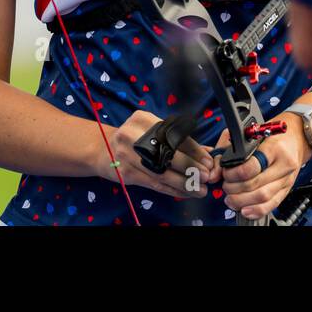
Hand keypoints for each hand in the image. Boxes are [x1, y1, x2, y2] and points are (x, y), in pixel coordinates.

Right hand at [98, 110, 219, 198]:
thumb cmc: (134, 140)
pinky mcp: (126, 173)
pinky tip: (185, 193)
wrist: (102, 150)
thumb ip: (179, 141)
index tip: (209, 161)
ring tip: (200, 189)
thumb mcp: (153, 133)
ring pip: (162, 171)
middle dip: (191, 166)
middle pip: (169, 153)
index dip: (194, 150)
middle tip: (206, 176)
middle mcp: (134, 134)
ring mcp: (127, 154)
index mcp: (143, 119)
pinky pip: (154, 183)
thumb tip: (209, 152)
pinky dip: (172, 189)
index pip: (174, 135)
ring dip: (184, 183)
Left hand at [214, 115, 311, 220]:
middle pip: (256, 185)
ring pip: (263, 197)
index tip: (226, 173)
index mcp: (274, 148)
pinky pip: (272, 204)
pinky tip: (245, 210)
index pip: (252, 166)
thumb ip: (233, 147)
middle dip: (235, 189)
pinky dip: (257, 210)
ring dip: (242, 202)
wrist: (297, 136)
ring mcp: (287, 178)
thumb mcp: (253, 131)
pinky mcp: (287, 188)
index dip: (234, 174)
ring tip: (231, 199)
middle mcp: (284, 164)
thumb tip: (218, 168)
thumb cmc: (274, 132)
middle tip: (226, 186)